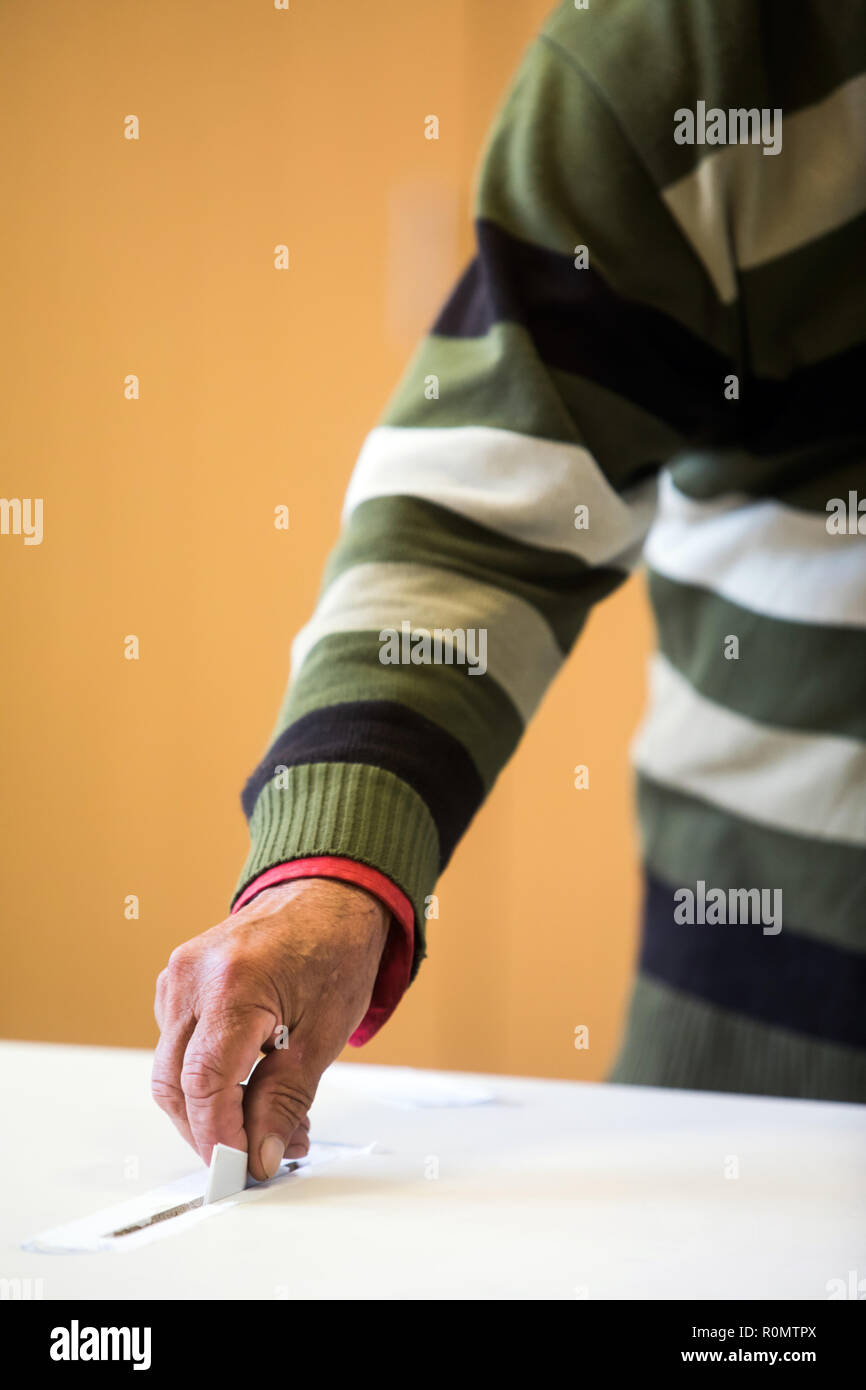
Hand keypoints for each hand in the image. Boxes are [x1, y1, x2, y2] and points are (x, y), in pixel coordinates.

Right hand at [151, 878, 389, 1178]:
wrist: (327, 894)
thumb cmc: (333, 949)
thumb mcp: (323, 1033)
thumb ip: (286, 1099)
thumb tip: (259, 1154)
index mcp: (232, 985)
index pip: (204, 1083)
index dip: (219, 1137)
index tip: (242, 1169)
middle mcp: (192, 977)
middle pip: (175, 1083)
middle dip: (211, 1131)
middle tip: (260, 1156)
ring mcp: (178, 976)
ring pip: (172, 1069)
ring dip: (211, 1108)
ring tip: (271, 1122)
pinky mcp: (178, 981)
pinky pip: (178, 1045)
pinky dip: (206, 1077)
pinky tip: (252, 1088)